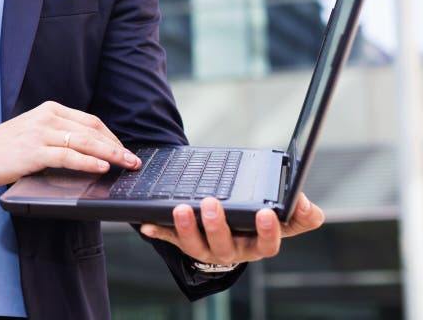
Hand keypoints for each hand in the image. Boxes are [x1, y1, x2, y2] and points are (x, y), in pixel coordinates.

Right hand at [0, 101, 141, 186]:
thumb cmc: (6, 148)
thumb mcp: (36, 133)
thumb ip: (59, 136)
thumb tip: (91, 151)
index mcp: (50, 110)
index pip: (90, 121)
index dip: (111, 136)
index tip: (124, 150)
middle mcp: (47, 117)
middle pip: (91, 130)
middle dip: (116, 146)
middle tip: (134, 159)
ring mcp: (40, 133)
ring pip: (84, 142)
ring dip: (109, 154)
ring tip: (126, 164)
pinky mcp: (33, 151)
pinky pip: (67, 156)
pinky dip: (88, 162)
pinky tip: (101, 167)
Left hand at [139, 192, 324, 264]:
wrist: (232, 235)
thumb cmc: (257, 224)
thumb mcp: (283, 220)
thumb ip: (301, 214)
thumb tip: (307, 204)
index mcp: (257, 244)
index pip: (267, 244)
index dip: (267, 232)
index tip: (266, 213)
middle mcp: (232, 250)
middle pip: (224, 244)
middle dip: (217, 225)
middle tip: (211, 204)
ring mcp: (206, 248)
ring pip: (195, 244)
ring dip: (187, 227)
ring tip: (181, 208)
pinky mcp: (185, 241)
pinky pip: (170, 238)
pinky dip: (158, 231)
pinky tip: (147, 225)